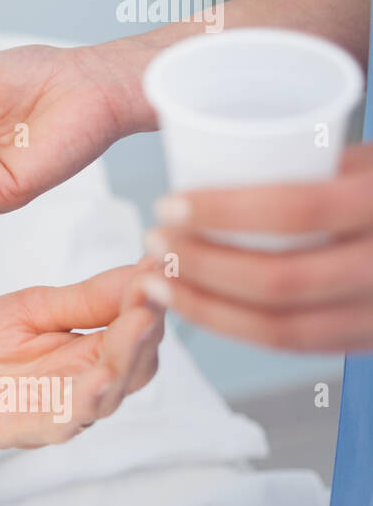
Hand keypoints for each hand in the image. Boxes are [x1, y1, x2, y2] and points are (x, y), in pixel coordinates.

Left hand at [0, 261, 165, 449]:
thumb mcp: (32, 308)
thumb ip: (85, 299)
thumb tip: (146, 269)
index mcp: (88, 353)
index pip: (139, 330)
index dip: (154, 299)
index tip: (167, 263)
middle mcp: (81, 386)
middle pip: (136, 364)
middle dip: (148, 327)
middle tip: (157, 287)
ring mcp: (51, 411)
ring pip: (106, 395)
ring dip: (126, 359)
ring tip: (140, 321)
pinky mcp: (15, 429)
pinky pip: (58, 422)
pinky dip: (82, 402)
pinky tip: (99, 379)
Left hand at [142, 142, 372, 351]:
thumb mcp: (366, 159)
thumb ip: (306, 167)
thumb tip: (210, 165)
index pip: (298, 210)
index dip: (223, 211)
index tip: (168, 203)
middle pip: (279, 281)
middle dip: (201, 266)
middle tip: (154, 242)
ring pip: (282, 329)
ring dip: (206, 308)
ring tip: (160, 281)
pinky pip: (298, 346)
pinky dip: (239, 330)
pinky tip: (200, 309)